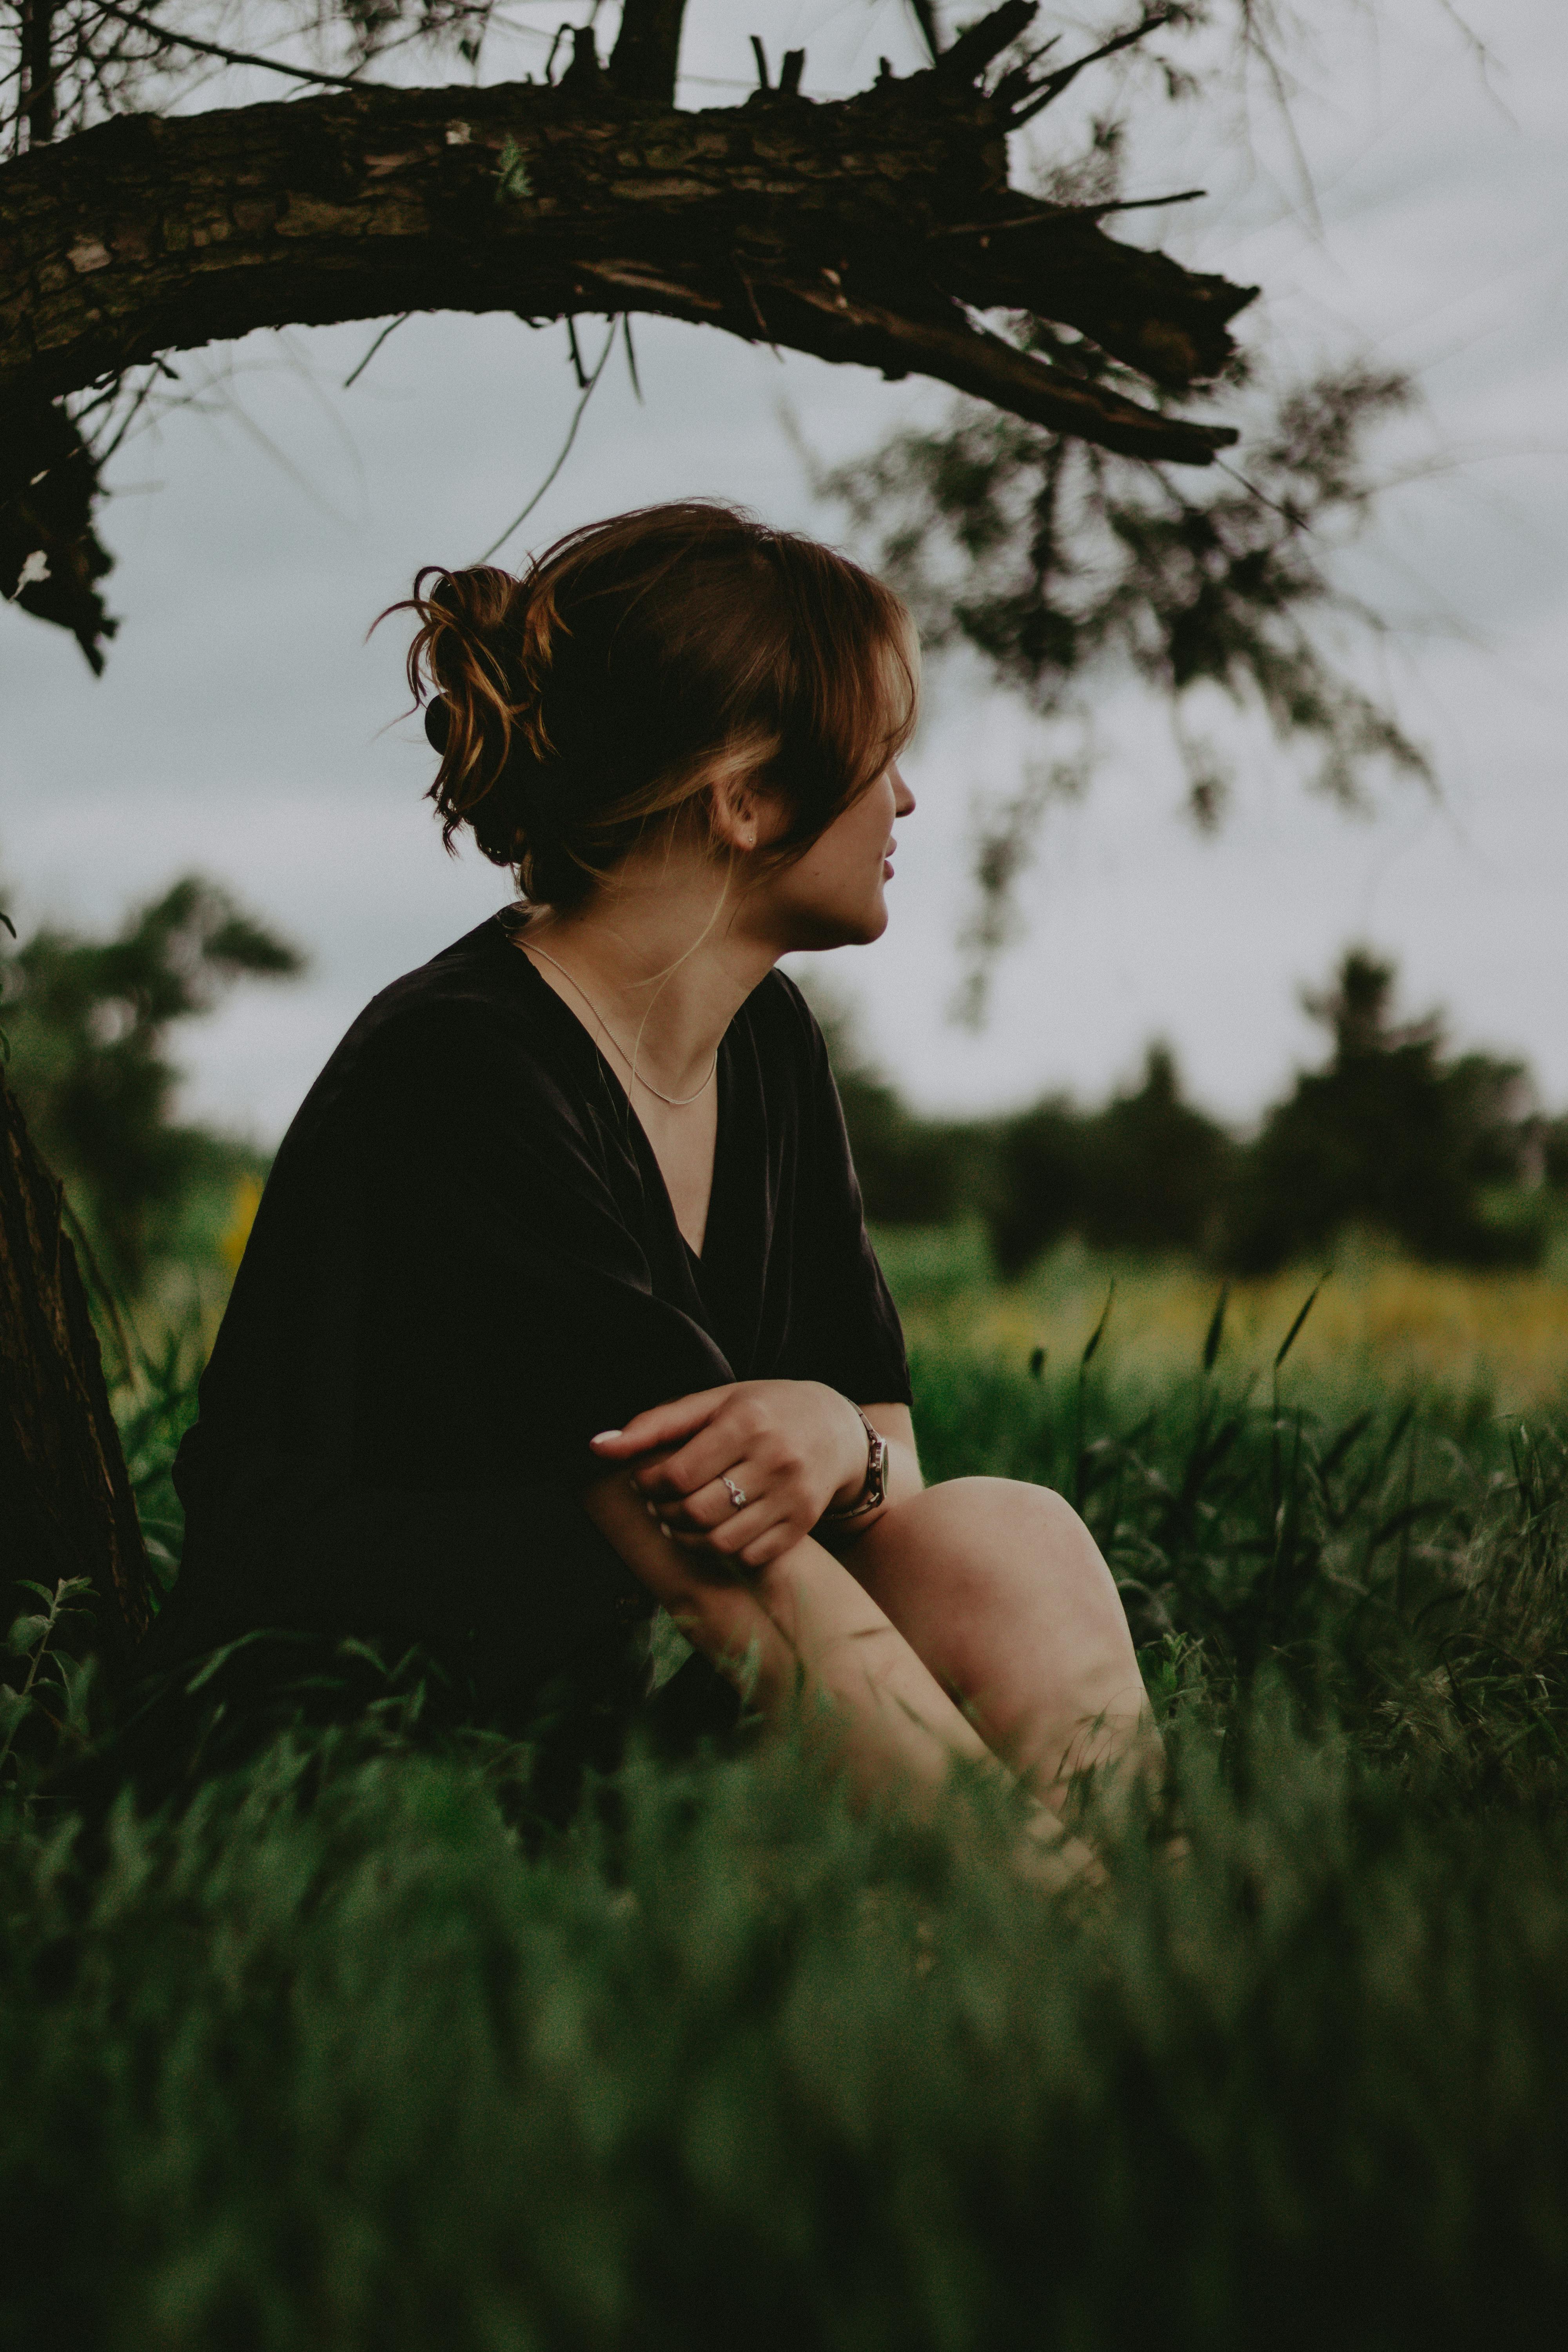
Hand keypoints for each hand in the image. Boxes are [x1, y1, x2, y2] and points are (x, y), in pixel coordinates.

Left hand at [588, 1381, 870, 1571]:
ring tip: (680, 1522)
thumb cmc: (762, 1410)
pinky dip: (723, 1552)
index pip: (678, 1473)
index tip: (644, 1479)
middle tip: (659, 1504)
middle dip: (665, 1514)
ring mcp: (792, 1496)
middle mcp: (775, 1460)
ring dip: (688, 1539)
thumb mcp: (713, 1402)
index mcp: (747, 1422)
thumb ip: (655, 1424)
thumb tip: (597, 1446)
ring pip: (721, 1541)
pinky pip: (750, 1556)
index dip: (649, 1484)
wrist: (834, 1429)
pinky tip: (714, 1532)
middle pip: (697, 1511)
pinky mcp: (803, 1523)